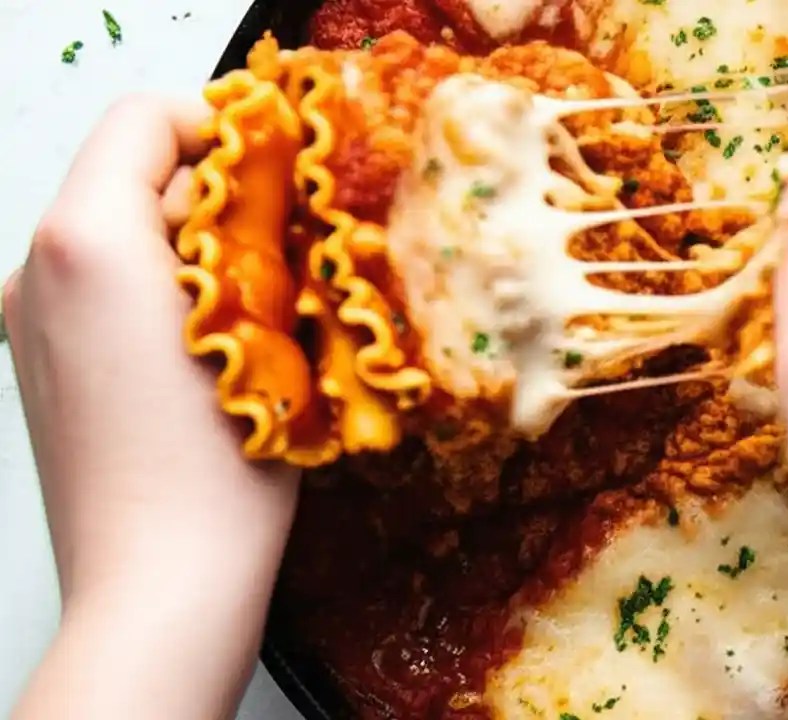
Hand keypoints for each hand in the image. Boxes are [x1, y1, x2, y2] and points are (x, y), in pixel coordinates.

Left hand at [5, 96, 298, 719]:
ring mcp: (30, 317)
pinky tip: (214, 350)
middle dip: (214, 196)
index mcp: (87, 242)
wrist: (160, 584)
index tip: (276, 171)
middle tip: (283, 253)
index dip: (220, 127)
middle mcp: (39, 268)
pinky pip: (104, 285)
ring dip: (192, 247)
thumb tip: (266, 179)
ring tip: (254, 312)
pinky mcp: (39, 359)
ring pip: (120, 231)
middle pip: (132, 175)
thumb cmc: (218, 473)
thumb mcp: (263, 326)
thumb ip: (252, 230)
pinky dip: (160, 290)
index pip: (146, 120)